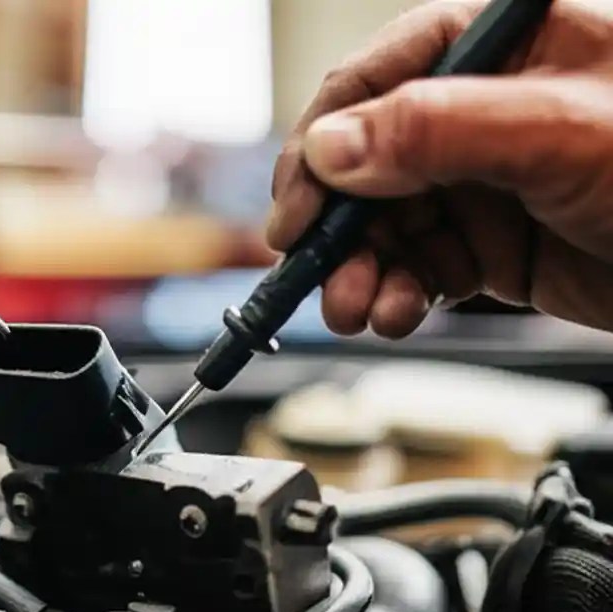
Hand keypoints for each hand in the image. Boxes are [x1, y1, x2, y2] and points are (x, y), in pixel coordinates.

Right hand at [268, 0, 612, 337]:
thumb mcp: (563, 133)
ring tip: (360, 308)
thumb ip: (440, 129)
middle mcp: (481, 111)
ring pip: (383, 221)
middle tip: (314, 272)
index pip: (376, 79)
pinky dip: (396, 293)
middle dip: (335, 223)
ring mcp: (484, 178)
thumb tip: (335, 145)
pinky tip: (397, 310)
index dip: (324, 144)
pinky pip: (418, 264)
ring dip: (358, 269)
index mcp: (499, 49)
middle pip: (366, 160)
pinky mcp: (494, 241)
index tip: (300, 209)